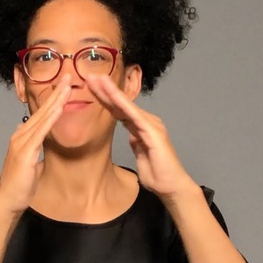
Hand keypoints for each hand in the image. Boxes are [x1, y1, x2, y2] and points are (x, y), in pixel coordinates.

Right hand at [0, 74, 72, 215]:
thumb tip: (37, 142)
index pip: (40, 114)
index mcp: (22, 137)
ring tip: (67, 85)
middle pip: (41, 110)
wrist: (7, 202)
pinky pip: (41, 131)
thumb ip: (33, 150)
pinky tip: (59, 108)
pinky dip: (51, 118)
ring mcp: (21, 143)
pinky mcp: (25, 152)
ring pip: (42, 117)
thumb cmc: (19, 187)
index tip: (64, 86)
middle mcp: (20, 135)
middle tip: (67, 75)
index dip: (52, 99)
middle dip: (55, 92)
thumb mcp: (29, 163)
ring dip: (55, 100)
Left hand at [86, 74, 196, 198]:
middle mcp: (147, 122)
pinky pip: (134, 115)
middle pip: (121, 104)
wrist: (171, 186)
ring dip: (111, 92)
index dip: (105, 99)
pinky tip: (112, 96)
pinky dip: (122, 104)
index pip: (119, 111)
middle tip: (90, 76)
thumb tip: (131, 135)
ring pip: (126, 105)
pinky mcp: (153, 132)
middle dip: (105, 90)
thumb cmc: (157, 174)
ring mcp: (151, 125)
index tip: (91, 88)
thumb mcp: (141, 155)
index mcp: (141, 128)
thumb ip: (136, 143)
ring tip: (98, 79)